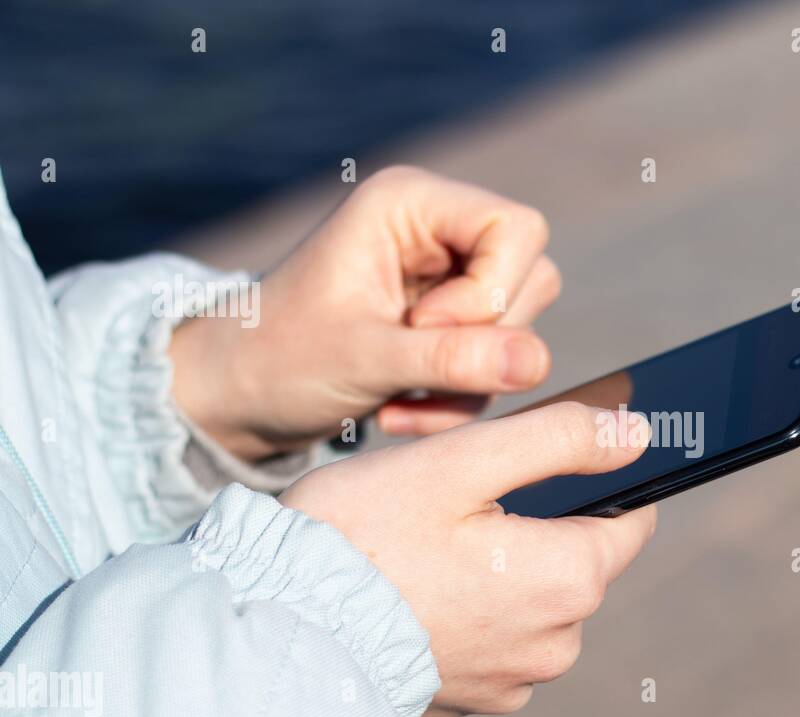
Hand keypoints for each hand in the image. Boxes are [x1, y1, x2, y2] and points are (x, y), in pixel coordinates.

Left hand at [169, 166, 560, 460]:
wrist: (239, 398)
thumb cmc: (280, 359)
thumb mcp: (364, 359)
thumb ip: (452, 359)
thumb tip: (538, 363)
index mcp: (411, 203)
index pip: (516, 228)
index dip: (492, 290)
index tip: (425, 331)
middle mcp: (440, 229)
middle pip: (530, 279)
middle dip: (482, 344)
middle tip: (409, 371)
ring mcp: (451, 277)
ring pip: (521, 328)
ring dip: (471, 382)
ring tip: (402, 400)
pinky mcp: (454, 322)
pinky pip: (501, 362)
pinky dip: (460, 397)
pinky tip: (402, 407)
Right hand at [279, 402, 656, 716]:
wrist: (279, 631)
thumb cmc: (365, 535)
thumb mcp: (463, 462)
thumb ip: (558, 439)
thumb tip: (636, 435)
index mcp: (569, 579)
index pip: (632, 519)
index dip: (595, 481)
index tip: (546, 465)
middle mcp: (557, 643)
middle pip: (579, 561)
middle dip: (538, 526)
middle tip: (458, 506)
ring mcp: (513, 681)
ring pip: (536, 603)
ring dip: (503, 574)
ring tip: (429, 552)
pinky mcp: (472, 701)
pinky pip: (495, 642)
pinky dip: (471, 615)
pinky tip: (418, 595)